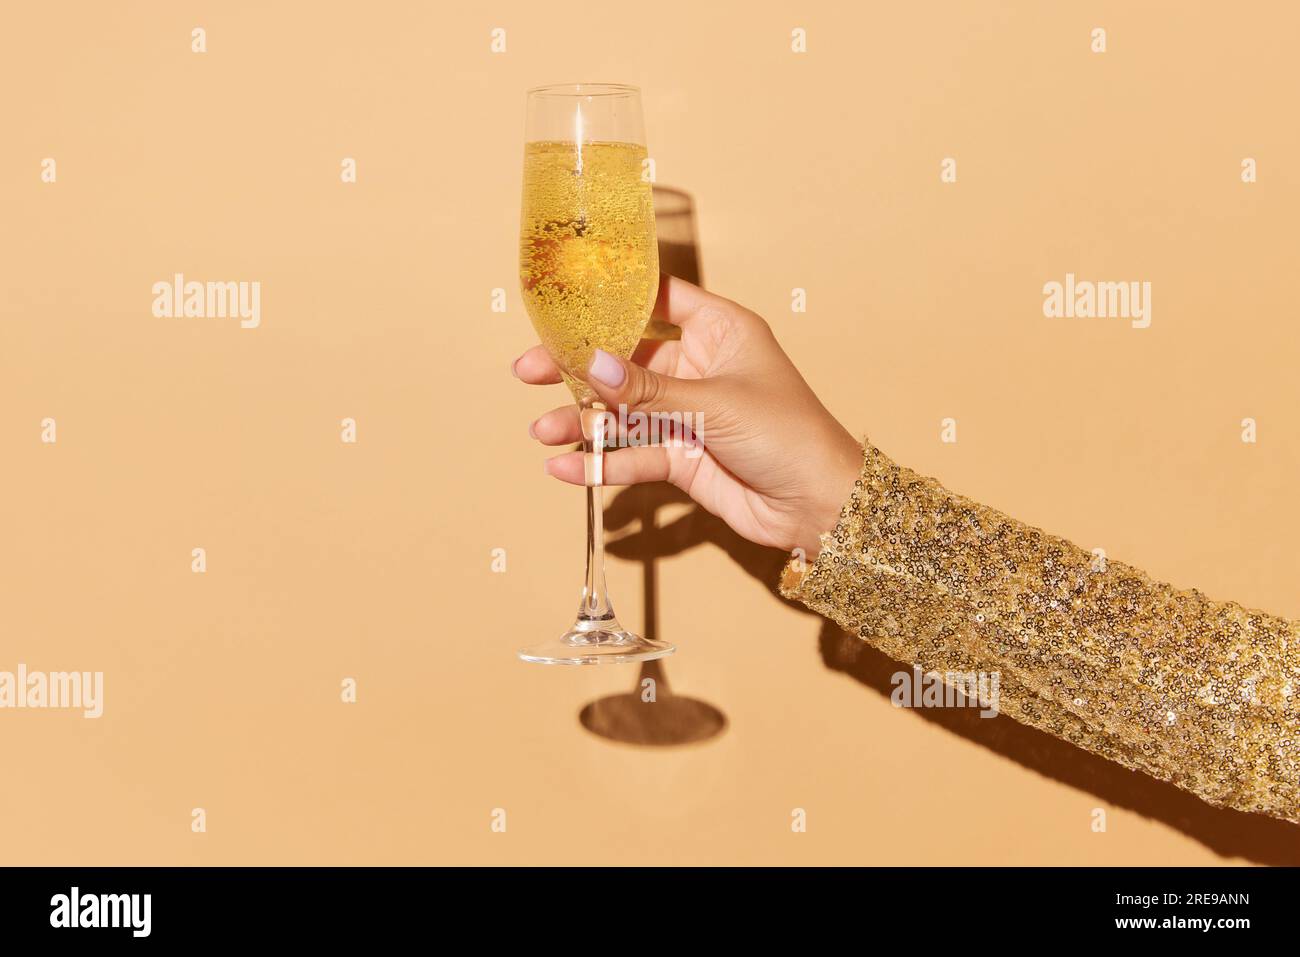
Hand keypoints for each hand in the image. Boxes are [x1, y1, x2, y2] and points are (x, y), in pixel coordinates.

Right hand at [512, 275, 862, 557]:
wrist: (819, 506)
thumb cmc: (789, 435)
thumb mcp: (714, 404)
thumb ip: (648, 390)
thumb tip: (589, 363)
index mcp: (720, 331)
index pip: (657, 300)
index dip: (612, 300)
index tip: (563, 302)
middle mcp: (699, 367)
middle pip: (626, 359)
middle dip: (578, 368)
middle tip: (528, 370)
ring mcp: (688, 413)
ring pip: (623, 411)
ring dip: (583, 421)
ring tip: (543, 432)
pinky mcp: (681, 457)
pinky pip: (633, 455)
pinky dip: (602, 463)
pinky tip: (569, 469)